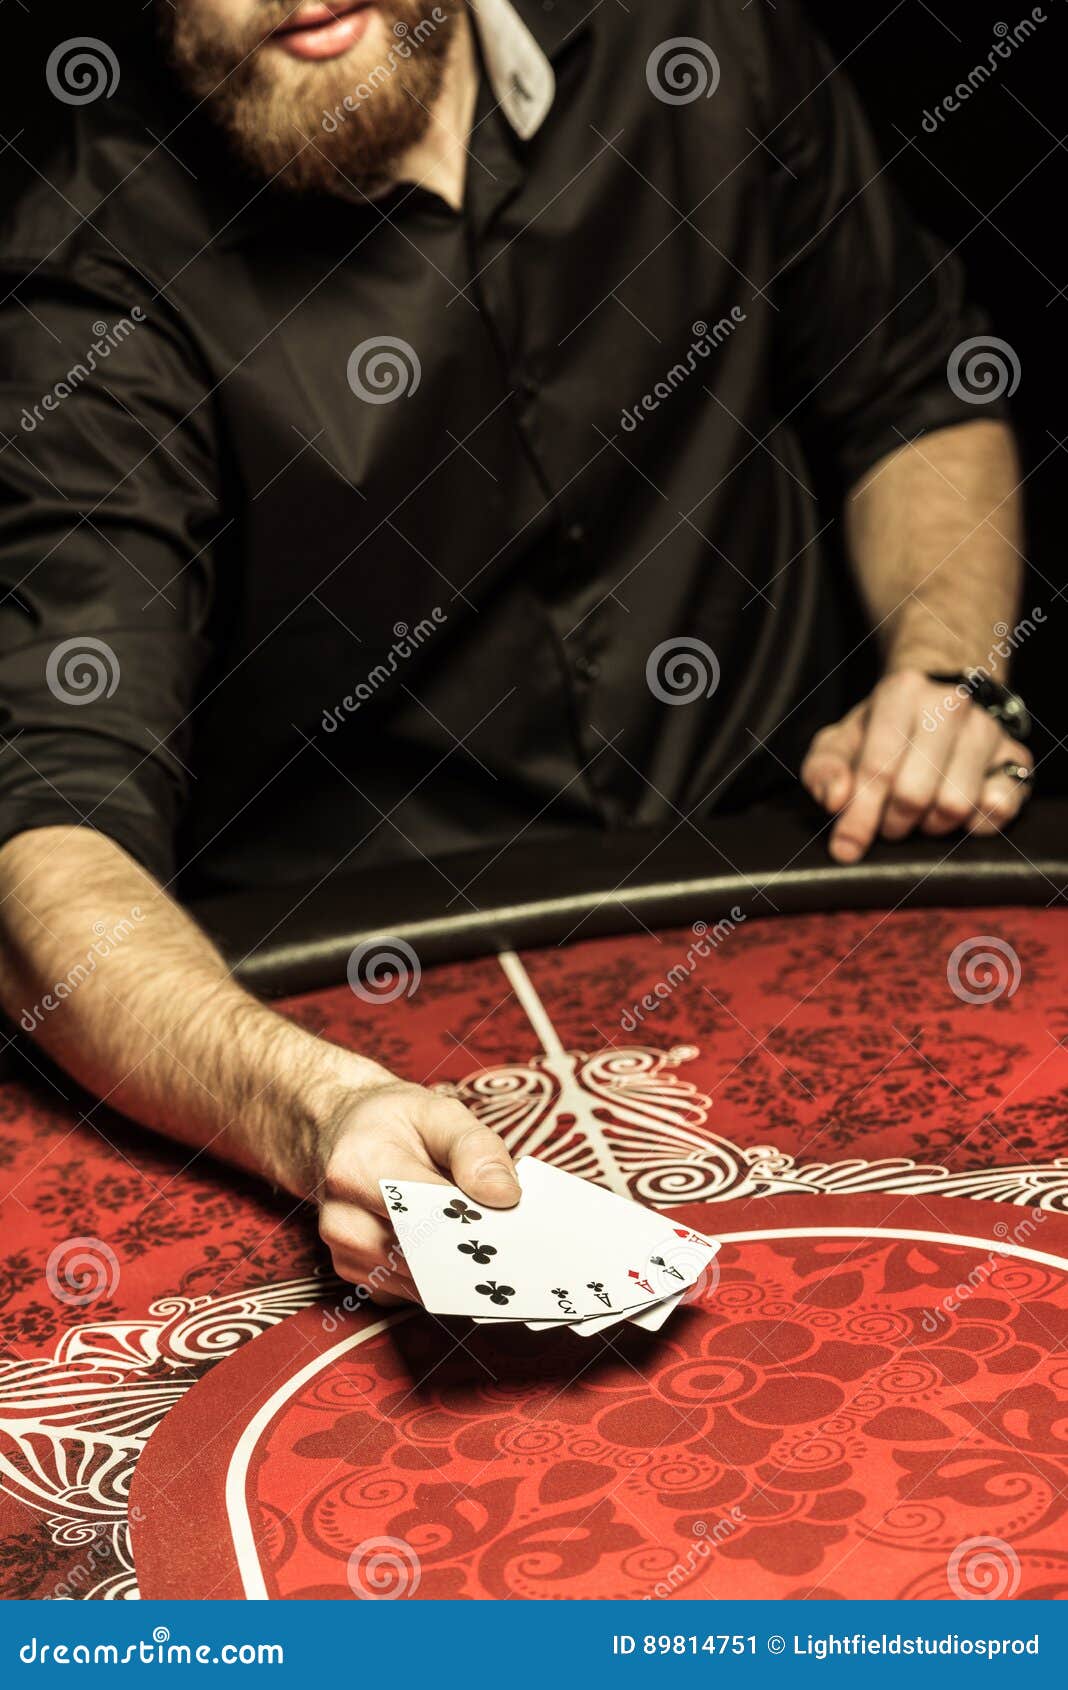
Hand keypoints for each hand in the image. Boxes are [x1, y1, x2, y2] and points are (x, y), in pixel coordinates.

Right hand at [313, 1073, 519, 1305]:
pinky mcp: (356, 1274)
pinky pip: (410, 1291)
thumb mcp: (438, 1113)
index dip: (478, 1220)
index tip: (515, 1225)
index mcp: (359, 1168)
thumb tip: (504, 1195)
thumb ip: (476, 1148)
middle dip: (473, 1251)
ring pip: (422, 1282)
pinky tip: (455, 1253)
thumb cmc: (391, 1123)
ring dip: (457, 1267)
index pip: (431, 1211)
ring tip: (484, 1241)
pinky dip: (439, 1277)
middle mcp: (343, 1218)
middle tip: (513, 1243)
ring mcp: (346, 1252)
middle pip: (426, 1255)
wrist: (339, 1134)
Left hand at [801, 669, 1032, 863]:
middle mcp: (951, 704)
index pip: (878, 769)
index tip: (846, 848)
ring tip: (919, 815)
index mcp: (902, 692)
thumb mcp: (839, 741)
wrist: (938, 701)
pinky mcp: (1016, 755)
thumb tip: (836, 801)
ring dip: (930, 825)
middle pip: (914, 793)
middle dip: (893, 823)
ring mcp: (989, 728)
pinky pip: (999, 807)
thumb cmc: (881, 730)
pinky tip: (957, 816)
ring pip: (955, 805)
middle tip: (887, 824)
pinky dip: (975, 824)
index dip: (859, 817)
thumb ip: (823, 770)